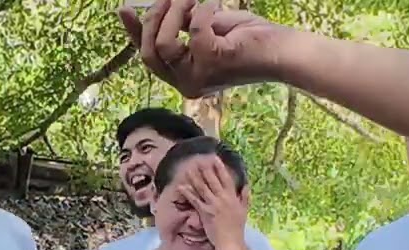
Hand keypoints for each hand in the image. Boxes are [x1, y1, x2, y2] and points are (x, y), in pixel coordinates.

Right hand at [117, 0, 278, 99]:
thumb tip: (164, 7)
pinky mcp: (213, 62)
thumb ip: (184, 23)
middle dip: (153, 20)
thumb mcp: (209, 28)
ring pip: (165, 44)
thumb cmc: (251, 39)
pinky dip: (202, 9)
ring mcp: (199, 77)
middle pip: (149, 54)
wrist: (284, 51)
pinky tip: (216, 2)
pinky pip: (193, 30)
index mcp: (184, 78)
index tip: (124, 9)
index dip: (134, 33)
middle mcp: (187, 84)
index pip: (149, 57)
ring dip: (175, 13)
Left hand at [179, 155, 248, 249]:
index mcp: (233, 197)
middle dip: (205, 169)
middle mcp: (223, 198)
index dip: (220, 168)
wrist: (231, 241)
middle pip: (213, 180)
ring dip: (195, 178)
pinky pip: (195, 200)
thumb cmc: (237, 227)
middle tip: (198, 160)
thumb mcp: (244, 210)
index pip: (226, 179)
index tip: (214, 158)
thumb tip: (246, 185)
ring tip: (189, 169)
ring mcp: (213, 204)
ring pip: (203, 188)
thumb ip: (245, 196)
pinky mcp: (205, 212)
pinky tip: (181, 186)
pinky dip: (188, 193)